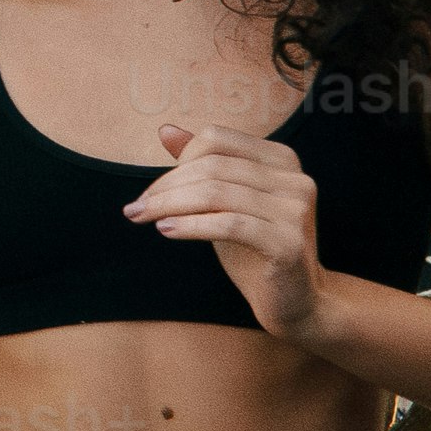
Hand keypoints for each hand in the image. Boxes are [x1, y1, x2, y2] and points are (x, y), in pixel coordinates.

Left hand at [138, 123, 326, 341]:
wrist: (295, 300)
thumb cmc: (254, 250)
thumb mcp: (225, 203)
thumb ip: (201, 165)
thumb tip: (165, 130)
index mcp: (280, 158)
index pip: (216, 139)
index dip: (177, 161)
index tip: (151, 192)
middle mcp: (294, 178)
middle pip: (212, 166)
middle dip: (166, 187)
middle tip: (135, 209)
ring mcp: (295, 209)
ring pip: (216, 193)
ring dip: (169, 205)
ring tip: (143, 218)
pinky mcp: (289, 242)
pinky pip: (229, 224)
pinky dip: (191, 225)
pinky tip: (166, 230)